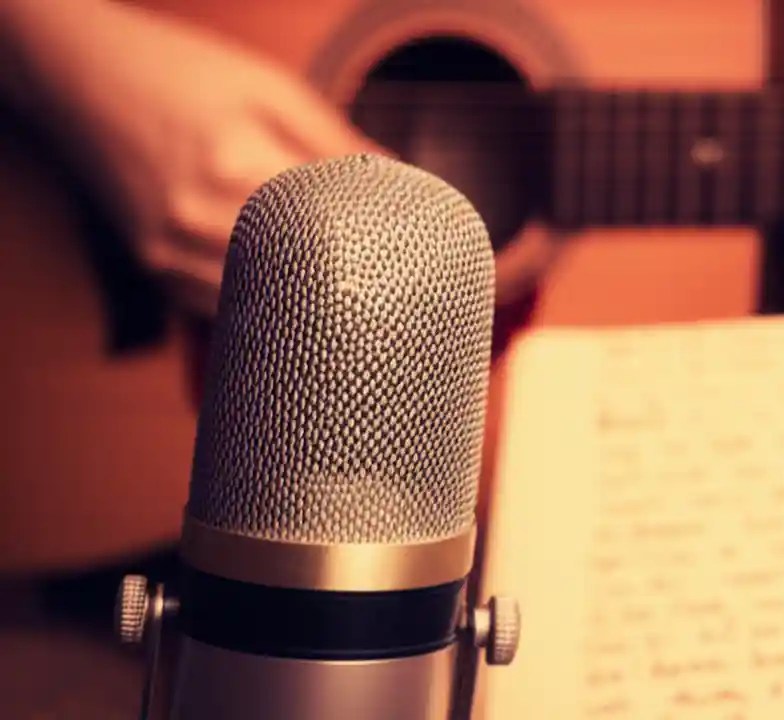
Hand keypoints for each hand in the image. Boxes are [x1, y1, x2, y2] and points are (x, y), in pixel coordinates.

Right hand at [11, 1, 381, 314]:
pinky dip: (256, 306)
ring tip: (342, 297)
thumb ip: (334, 139)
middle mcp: (197, 220)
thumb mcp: (269, 89)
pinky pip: (218, 308)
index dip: (369, 245)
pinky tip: (285, 296)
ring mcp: (168, 252)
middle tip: (384, 285)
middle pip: (294, 280)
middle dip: (340, 284)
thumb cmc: (179, 73)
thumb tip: (398, 178)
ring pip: (255, 309)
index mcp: (234, 166)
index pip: (325, 230)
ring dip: (299, 306)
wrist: (79, 77)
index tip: (403, 254)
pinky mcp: (154, 268)